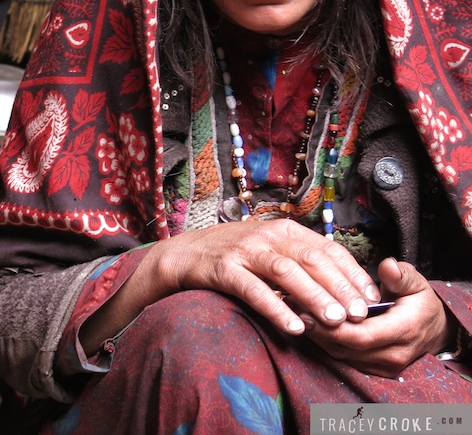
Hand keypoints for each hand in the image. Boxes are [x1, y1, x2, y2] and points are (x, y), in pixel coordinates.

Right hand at [82, 219, 378, 353]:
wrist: (183, 255)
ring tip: (334, 321)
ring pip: (285, 272)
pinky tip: (293, 326)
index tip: (371, 297)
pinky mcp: (222, 269)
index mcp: (283, 228)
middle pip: (311, 259)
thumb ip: (300, 261)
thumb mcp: (269, 249)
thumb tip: (345, 289)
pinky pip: (253, 290)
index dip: (351, 273)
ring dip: (313, 296)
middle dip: (339, 287)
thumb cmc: (234, 257)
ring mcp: (243, 250)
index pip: (327, 248)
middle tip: (359, 314)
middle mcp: (265, 234)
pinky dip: (275, 308)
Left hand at [299, 258, 451, 376]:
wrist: (434, 330)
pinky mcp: (371, 369)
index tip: (305, 305)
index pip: (361, 334)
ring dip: (314, 333)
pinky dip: (323, 340)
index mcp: (403, 331)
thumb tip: (388, 266)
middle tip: (289, 305)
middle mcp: (391, 354)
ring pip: (339, 353)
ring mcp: (381, 366)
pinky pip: (342, 357)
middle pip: (345, 346)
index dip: (331, 323)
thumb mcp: (416, 284)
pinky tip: (305, 322)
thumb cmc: (420, 302)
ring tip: (291, 309)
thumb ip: (401, 276)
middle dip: (315, 327)